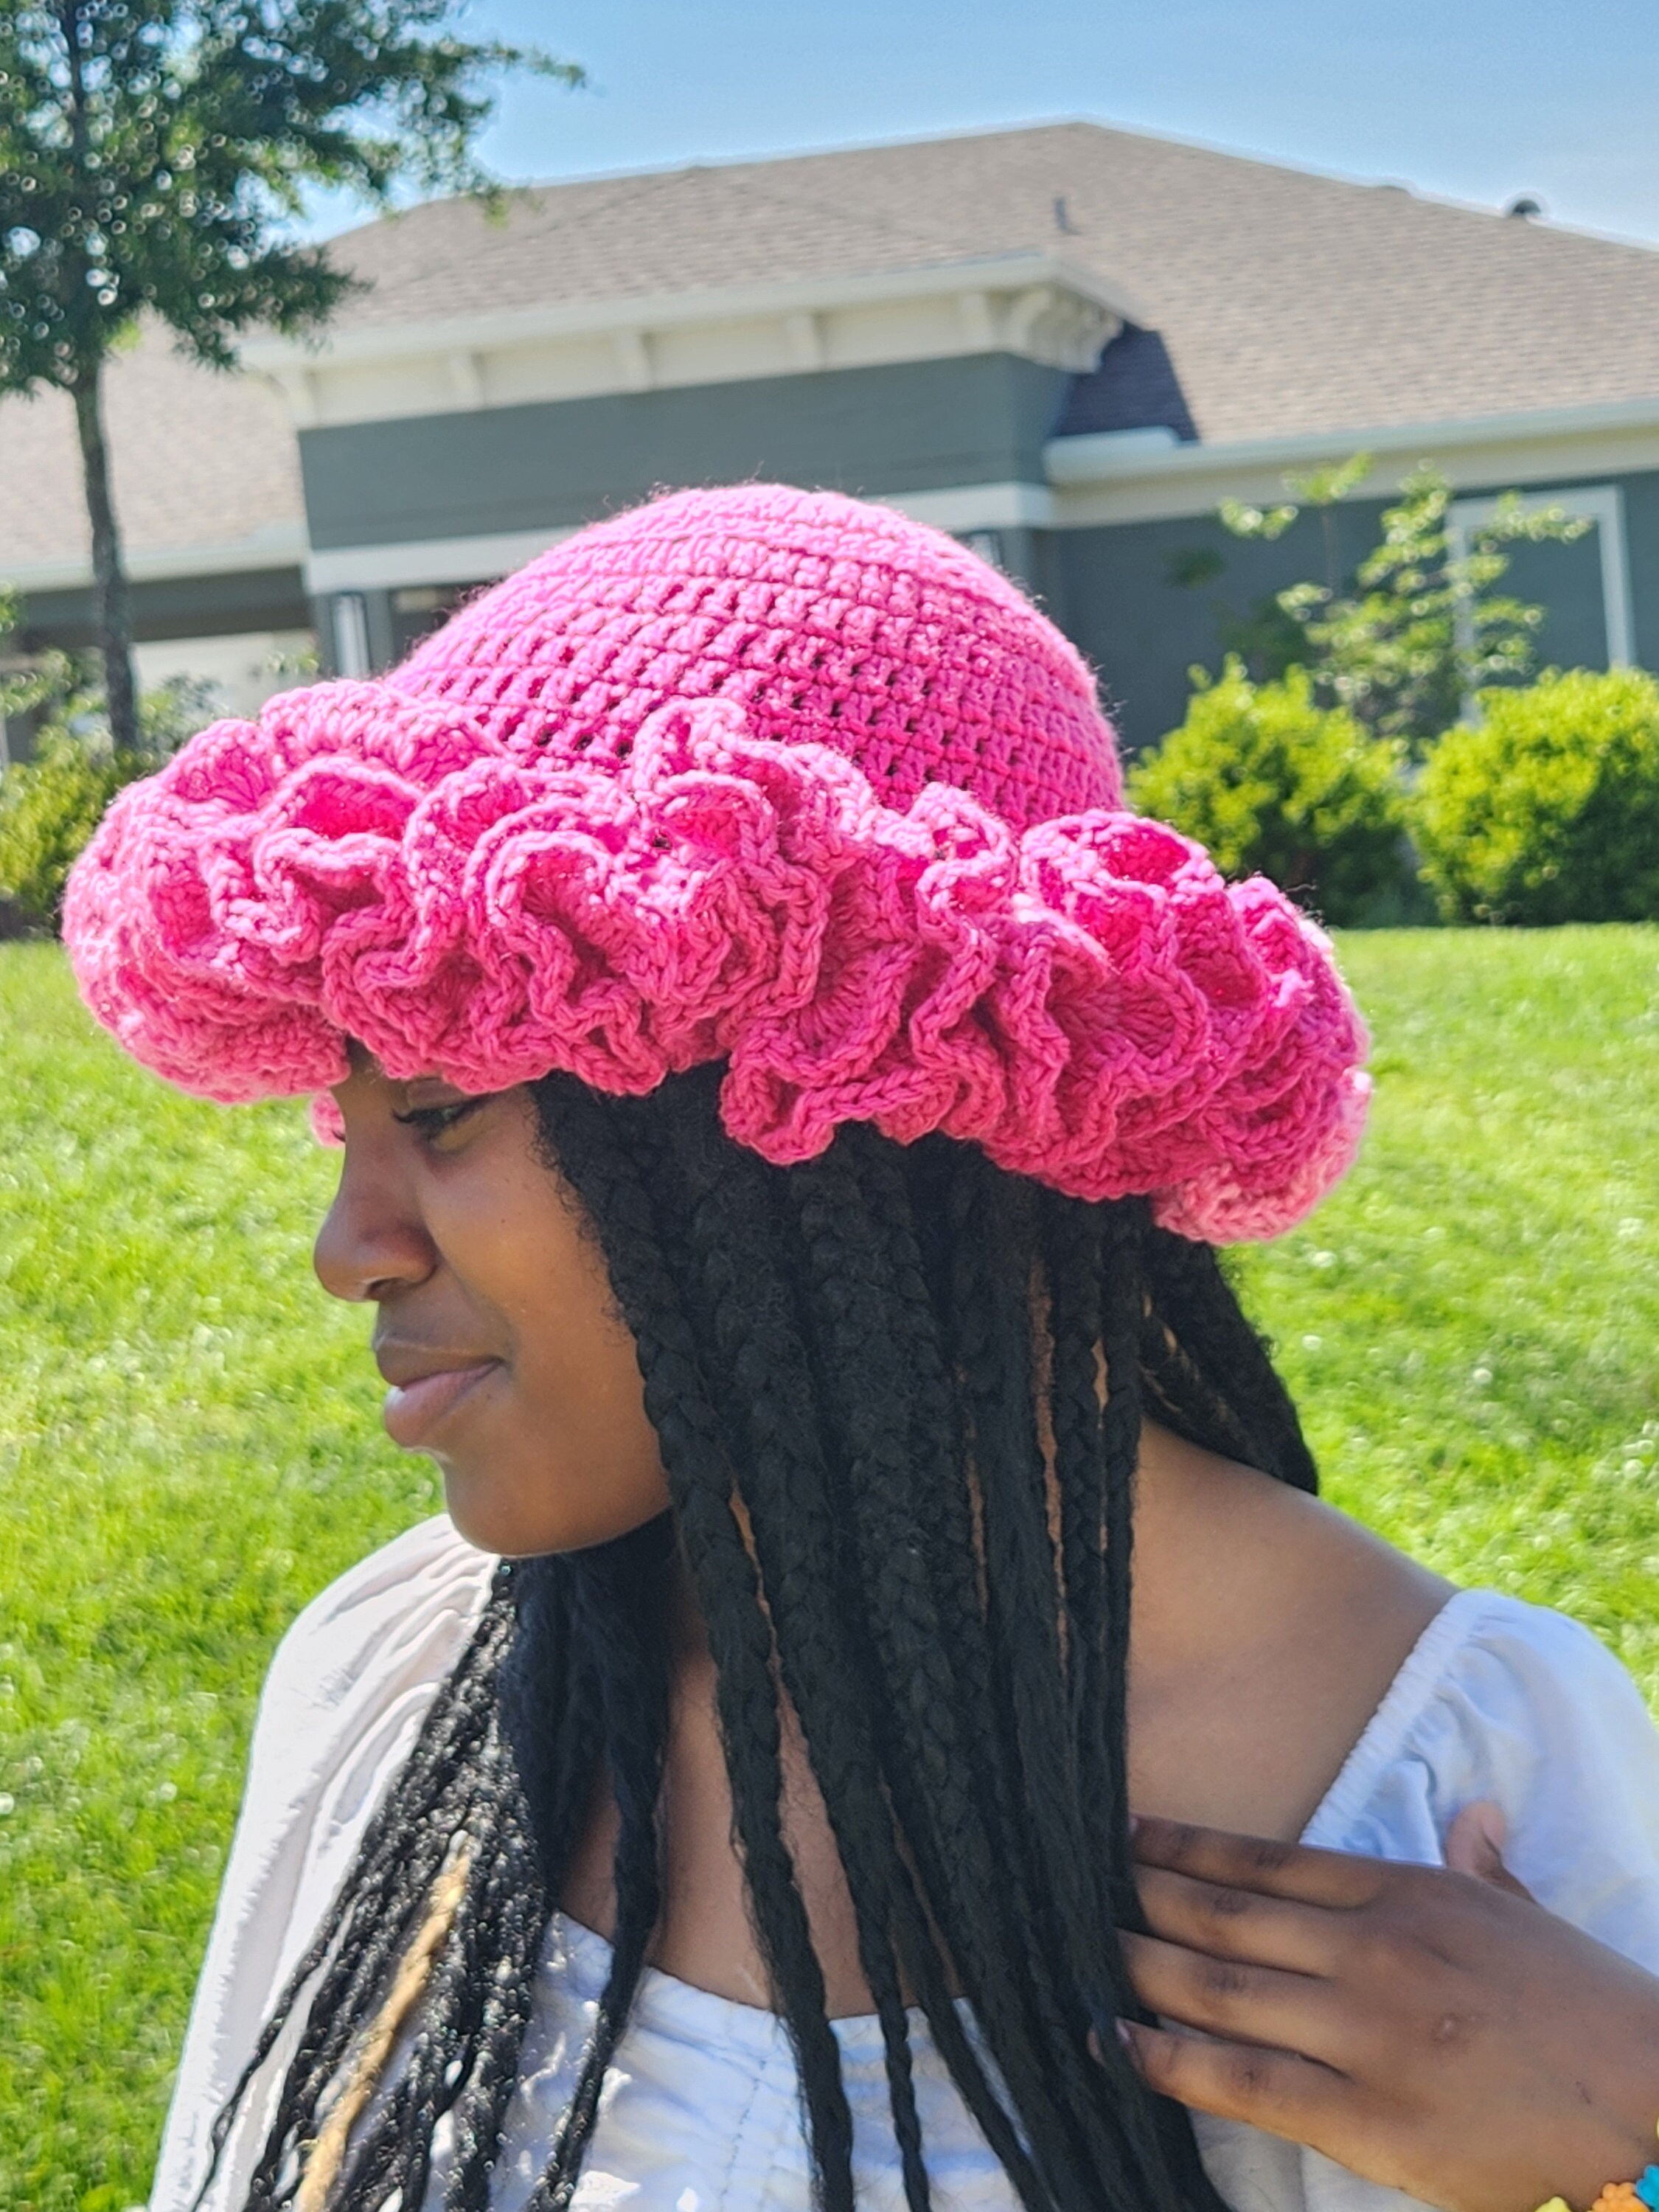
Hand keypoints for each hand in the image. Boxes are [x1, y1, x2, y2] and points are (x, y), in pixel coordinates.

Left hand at [1115, 1810, 1658, 2211]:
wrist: (1651, 2104)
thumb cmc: (1589, 2010)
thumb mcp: (1527, 1914)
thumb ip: (1480, 1863)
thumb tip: (1470, 1812)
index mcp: (1407, 1894)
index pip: (1266, 1862)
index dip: (1184, 1849)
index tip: (1127, 1837)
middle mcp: (1372, 1953)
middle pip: (1223, 1919)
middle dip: (1140, 1903)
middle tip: (1073, 1892)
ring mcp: (1366, 2037)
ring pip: (1219, 1992)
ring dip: (1138, 1971)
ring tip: (1079, 1958)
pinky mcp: (1371, 2121)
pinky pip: (1246, 2084)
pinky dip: (1172, 2061)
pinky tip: (1121, 2044)